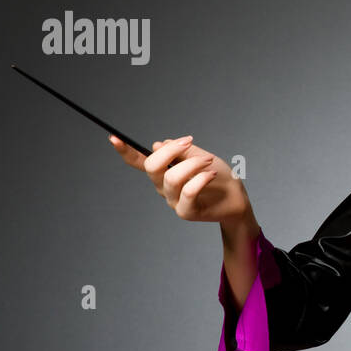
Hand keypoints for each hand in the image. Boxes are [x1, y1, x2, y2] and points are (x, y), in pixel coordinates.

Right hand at [108, 133, 250, 224]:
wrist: (237, 200)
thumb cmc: (219, 178)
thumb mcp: (202, 157)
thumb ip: (183, 152)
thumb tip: (157, 145)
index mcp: (164, 173)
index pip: (140, 163)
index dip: (126, 151)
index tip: (113, 138)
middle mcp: (163, 187)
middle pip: (152, 166)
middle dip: (169, 150)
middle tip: (188, 142)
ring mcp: (173, 201)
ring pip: (171, 178)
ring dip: (192, 164)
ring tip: (209, 162)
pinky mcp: (186, 212)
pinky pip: (188, 191)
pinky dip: (201, 179)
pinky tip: (212, 174)